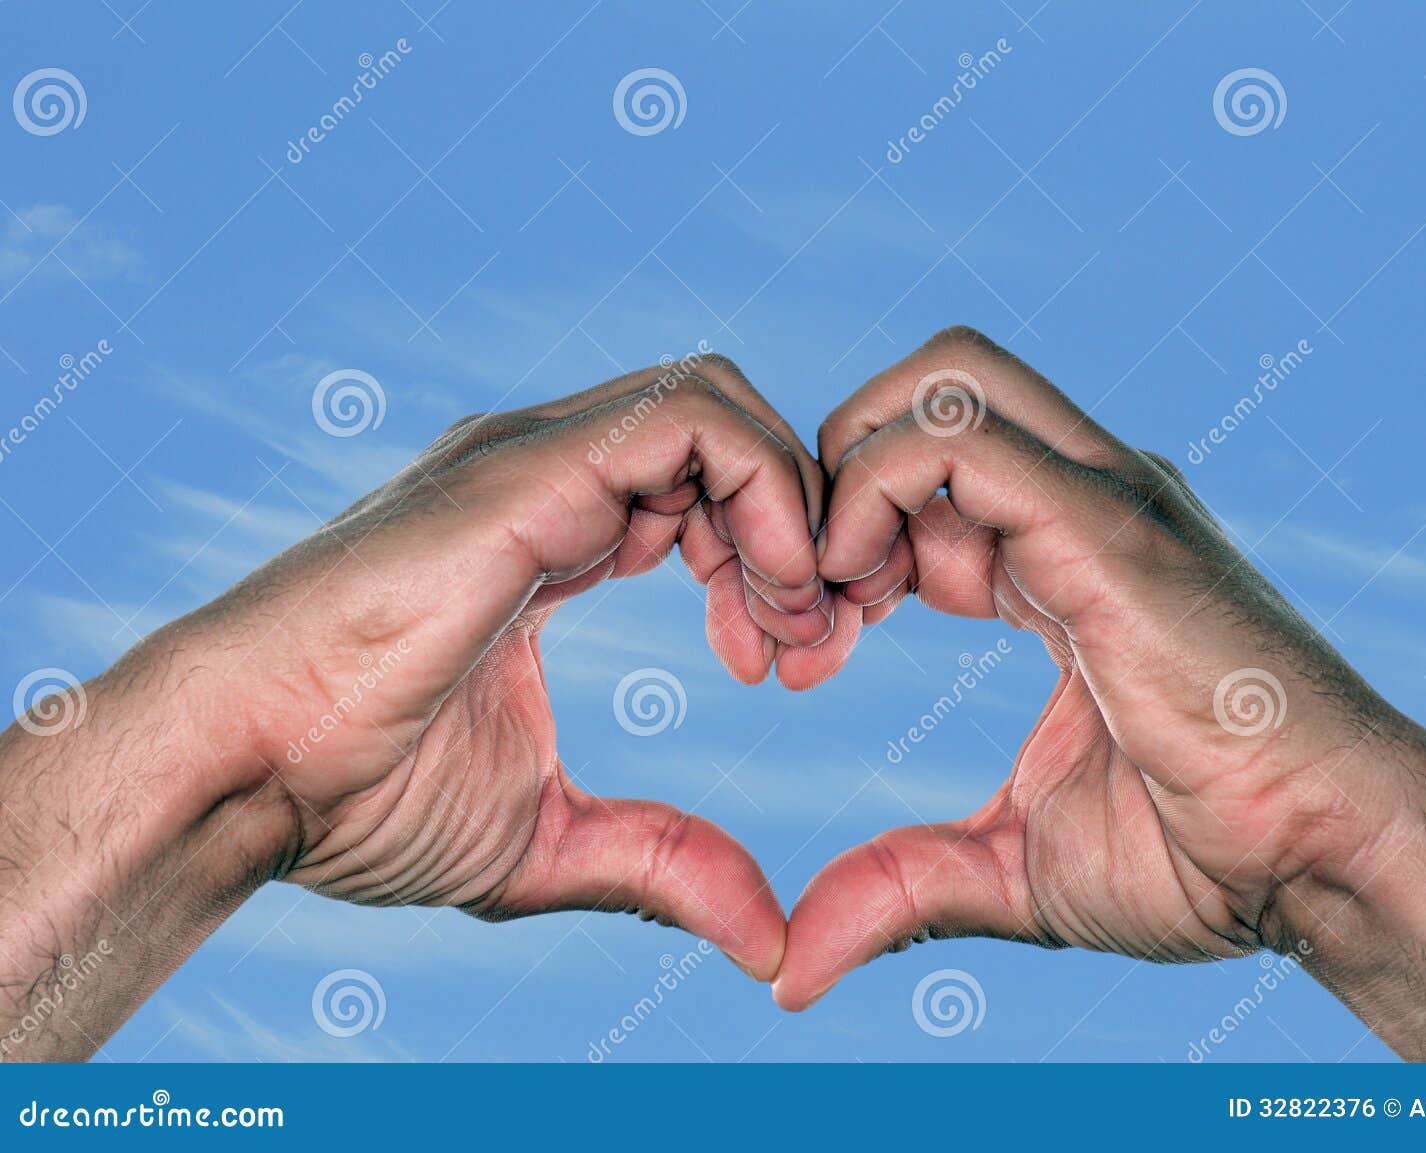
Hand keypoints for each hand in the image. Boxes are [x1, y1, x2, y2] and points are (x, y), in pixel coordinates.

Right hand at [215, 355, 856, 967]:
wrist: (243, 774)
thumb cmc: (356, 798)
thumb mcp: (549, 838)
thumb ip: (666, 864)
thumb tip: (768, 941)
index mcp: (555, 531)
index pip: (706, 489)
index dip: (776, 565)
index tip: (787, 668)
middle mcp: (552, 474)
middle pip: (732, 437)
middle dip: (804, 534)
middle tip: (813, 650)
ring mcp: (537, 459)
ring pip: (724, 408)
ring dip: (794, 514)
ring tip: (791, 631)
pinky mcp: (529, 469)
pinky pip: (692, 423)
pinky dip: (767, 494)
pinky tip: (768, 601)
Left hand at [775, 327, 1425, 1059]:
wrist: (1329, 864)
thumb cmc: (1206, 860)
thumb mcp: (1012, 868)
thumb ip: (899, 888)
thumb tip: (794, 972)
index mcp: (1061, 557)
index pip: (922, 478)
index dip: (841, 547)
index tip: (806, 654)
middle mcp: (1083, 503)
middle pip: (928, 388)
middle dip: (833, 474)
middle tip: (802, 604)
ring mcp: (1104, 501)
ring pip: (940, 382)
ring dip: (845, 476)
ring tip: (824, 603)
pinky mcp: (1111, 526)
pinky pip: (960, 441)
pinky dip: (872, 492)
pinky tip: (856, 596)